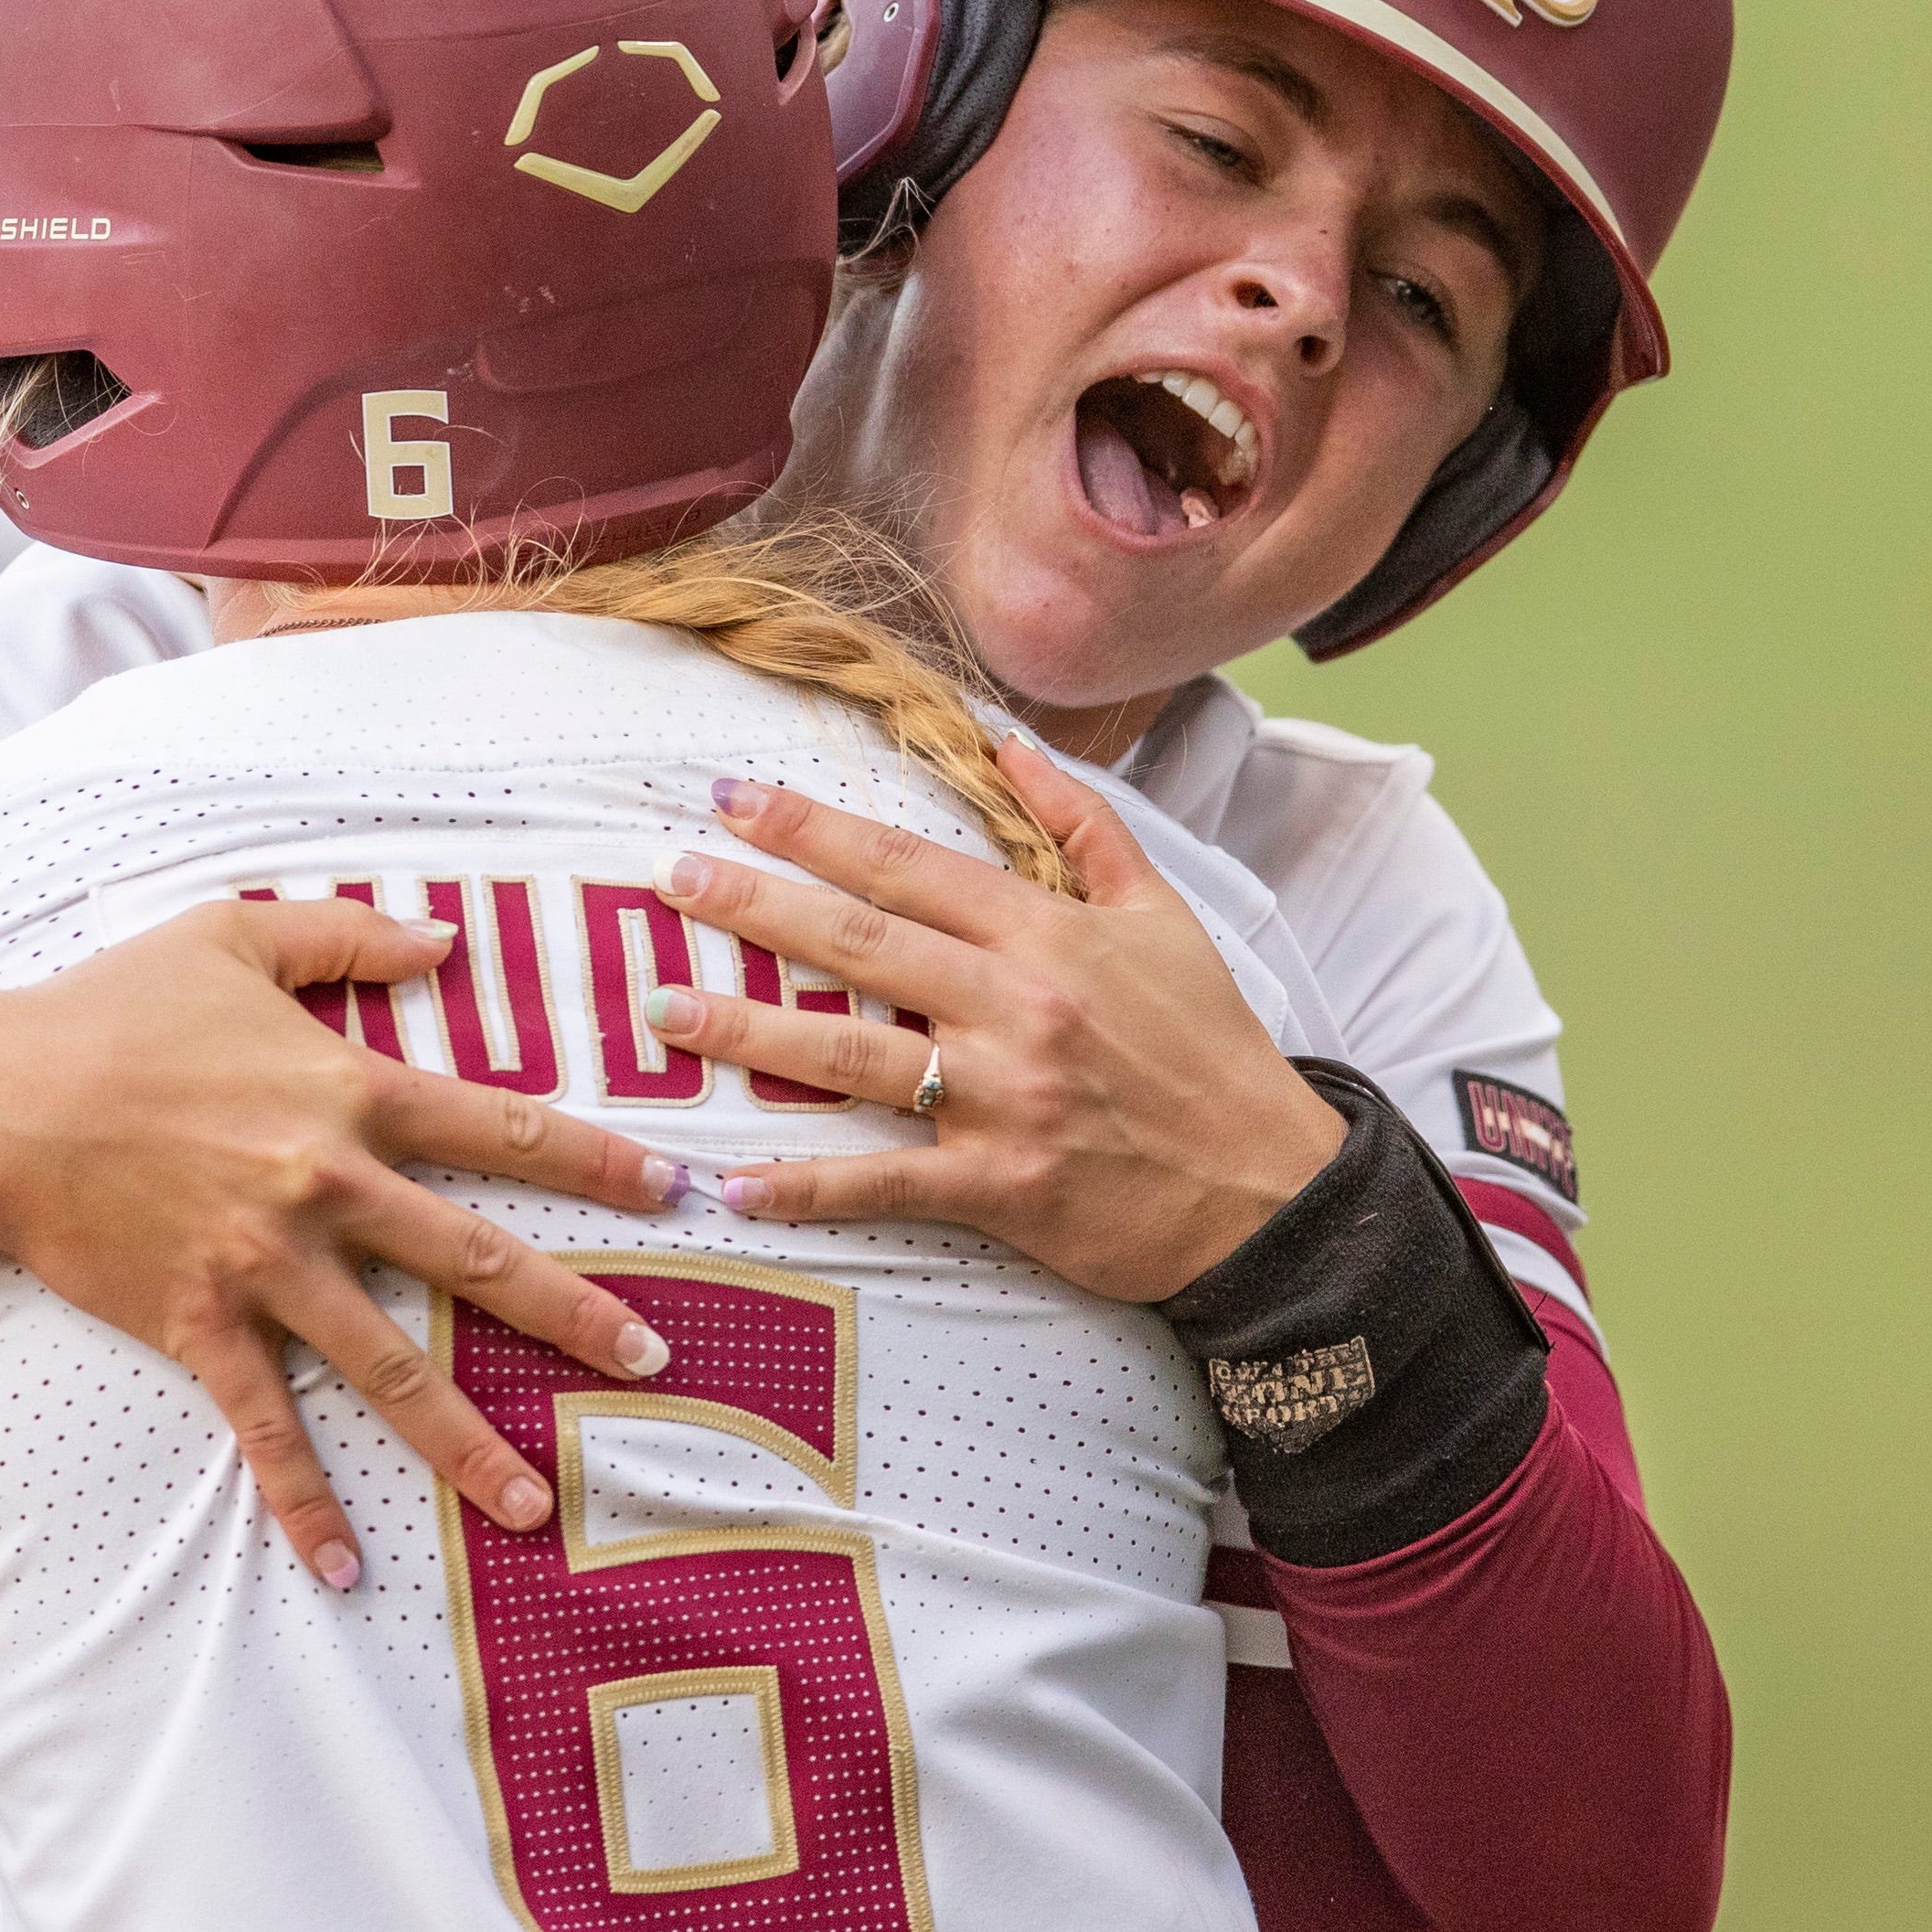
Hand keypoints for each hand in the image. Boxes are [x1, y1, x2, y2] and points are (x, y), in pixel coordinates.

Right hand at [0, 898, 683, 1585]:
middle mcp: (328, 1187)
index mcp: (349, 1093)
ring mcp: (267, 1267)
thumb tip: (441, 941)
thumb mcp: (231, 934)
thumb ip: (345, 935)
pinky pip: (266, 1427)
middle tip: (653, 1358)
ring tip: (534, 1502)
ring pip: (391, 1368)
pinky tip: (347, 1566)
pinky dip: (304, 1500)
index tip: (673, 1189)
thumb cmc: (110, 1010)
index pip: (504, 1129)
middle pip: (478, 1259)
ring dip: (467, 1442)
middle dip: (574, 1313)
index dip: (597, 1159)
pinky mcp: (201, 1325)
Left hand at [637, 744, 1343, 1300]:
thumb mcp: (1162, 915)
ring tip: (661, 1012)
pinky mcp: (1000, 1187)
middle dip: (752, 906)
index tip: (730, 797)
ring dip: (746, 1033)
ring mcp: (1003, 1098)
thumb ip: (1081, 825)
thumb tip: (1007, 744)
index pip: (905, 864)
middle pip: (858, 945)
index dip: (811, 828)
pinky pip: (882, 1184)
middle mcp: (1015, 1005)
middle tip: (666, 879)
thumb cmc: (1208, 1048)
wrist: (1270, 1187)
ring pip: (849, 1056)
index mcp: (1047, 932)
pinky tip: (730, 1183)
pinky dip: (804, 1186)